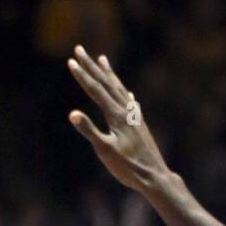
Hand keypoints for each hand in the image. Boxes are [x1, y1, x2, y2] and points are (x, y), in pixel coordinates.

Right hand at [67, 45, 168, 192]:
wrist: (154, 176)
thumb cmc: (128, 168)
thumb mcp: (105, 152)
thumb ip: (90, 131)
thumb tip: (72, 114)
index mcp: (116, 115)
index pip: (95, 90)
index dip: (82, 76)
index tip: (70, 61)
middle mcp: (126, 110)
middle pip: (106, 83)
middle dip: (91, 66)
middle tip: (79, 48)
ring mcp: (134, 115)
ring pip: (119, 88)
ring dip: (108, 73)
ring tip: (102, 59)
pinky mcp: (140, 124)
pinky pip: (130, 101)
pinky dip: (124, 92)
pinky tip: (126, 92)